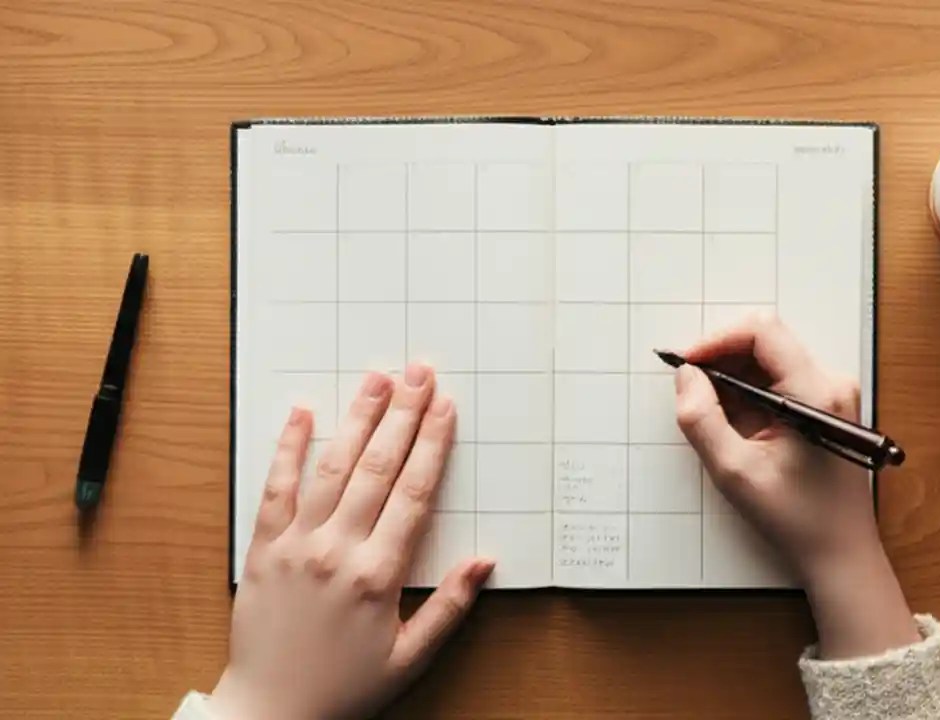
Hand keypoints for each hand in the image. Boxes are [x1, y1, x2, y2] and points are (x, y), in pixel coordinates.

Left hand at [210, 364, 493, 719]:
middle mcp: (338, 549)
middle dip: (402, 414)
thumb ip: (449, 606)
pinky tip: (302, 413)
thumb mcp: (410, 658)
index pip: (414, 493)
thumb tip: (485, 561)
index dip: (432, 444)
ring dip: (357, 419)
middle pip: (377, 467)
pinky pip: (275, 489)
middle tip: (418, 371)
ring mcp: (297, 545)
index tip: (444, 405)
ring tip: (376, 379)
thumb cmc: (344, 690)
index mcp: (378, 575)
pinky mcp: (263, 549)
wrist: (269, 713)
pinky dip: (288, 448)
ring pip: (332, 467)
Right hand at [674, 314, 919, 658]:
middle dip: (721, 358)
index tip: (686, 365)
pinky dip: (748, 392)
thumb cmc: (797, 519)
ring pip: (769, 359)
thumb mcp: (735, 472)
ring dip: (733, 377)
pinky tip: (734, 423)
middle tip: (691, 389)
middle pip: (766, 341)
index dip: (716, 339)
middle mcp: (831, 382)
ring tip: (711, 413)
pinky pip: (779, 379)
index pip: (762, 331)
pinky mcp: (825, 406)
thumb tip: (686, 377)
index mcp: (816, 392)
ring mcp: (831, 393)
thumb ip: (702, 419)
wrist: (840, 553)